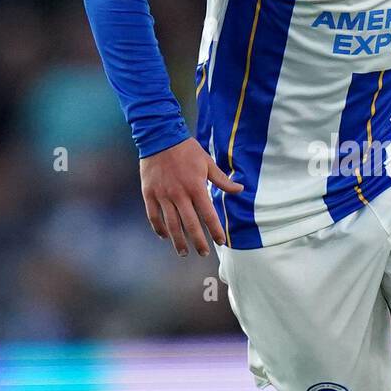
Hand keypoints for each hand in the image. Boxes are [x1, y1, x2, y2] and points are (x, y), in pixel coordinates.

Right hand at [140, 138, 242, 256]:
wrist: (159, 137)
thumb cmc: (186, 150)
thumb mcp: (207, 162)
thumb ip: (222, 180)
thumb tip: (240, 189)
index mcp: (196, 187)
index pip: (208, 215)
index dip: (215, 230)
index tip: (220, 242)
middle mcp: (179, 194)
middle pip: (190, 224)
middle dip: (198, 242)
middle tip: (203, 253)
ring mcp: (163, 195)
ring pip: (171, 224)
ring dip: (178, 241)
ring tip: (183, 252)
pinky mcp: (150, 193)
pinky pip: (154, 216)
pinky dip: (159, 228)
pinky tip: (165, 236)